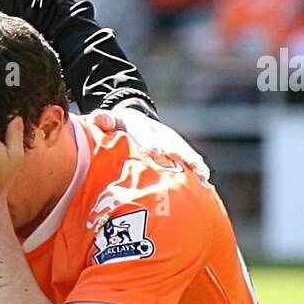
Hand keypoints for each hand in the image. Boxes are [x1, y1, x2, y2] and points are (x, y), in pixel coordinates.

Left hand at [92, 108, 210, 182]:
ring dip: (193, 164)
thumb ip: (105, 120)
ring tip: (202, 176)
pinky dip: (199, 172)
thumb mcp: (111, 120)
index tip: (153, 150)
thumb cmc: (120, 126)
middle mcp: (161, 134)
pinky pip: (191, 162)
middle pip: (171, 143)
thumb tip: (97, 117)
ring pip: (185, 153)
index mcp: (142, 126)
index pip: (145, 132)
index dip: (149, 141)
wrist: (136, 122)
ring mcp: (172, 144)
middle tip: (184, 166)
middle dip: (176, 154)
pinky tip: (206, 186)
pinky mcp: (180, 153)